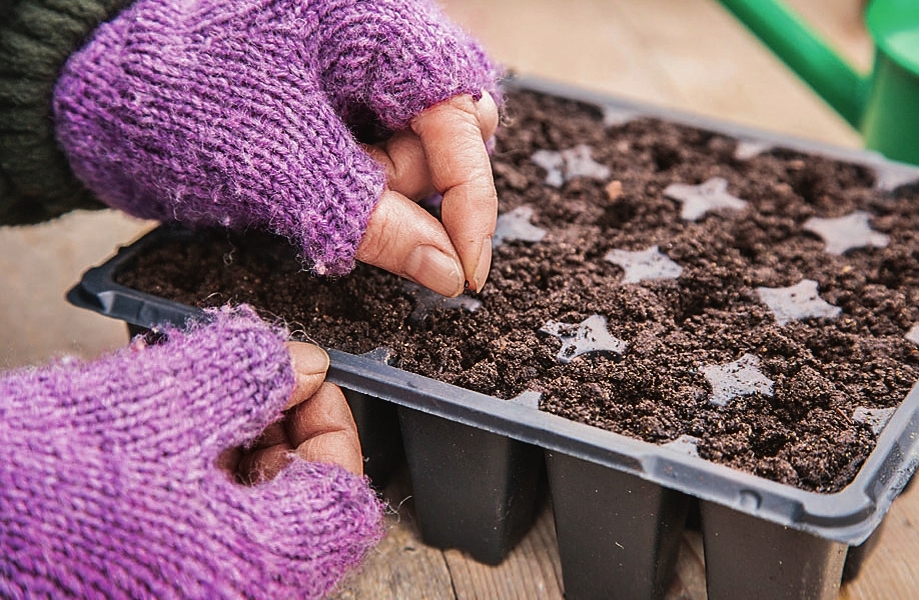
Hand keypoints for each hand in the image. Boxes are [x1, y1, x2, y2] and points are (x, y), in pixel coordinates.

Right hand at [0, 308, 382, 598]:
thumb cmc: (37, 495)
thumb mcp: (152, 410)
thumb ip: (244, 375)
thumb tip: (302, 363)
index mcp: (258, 567)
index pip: (345, 498)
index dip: (330, 422)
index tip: (300, 375)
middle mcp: (240, 594)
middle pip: (295, 502)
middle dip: (270, 424)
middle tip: (239, 376)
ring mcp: (193, 593)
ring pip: (243, 508)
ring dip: (224, 440)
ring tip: (182, 390)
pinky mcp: (153, 583)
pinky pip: (197, 523)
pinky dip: (186, 470)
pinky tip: (153, 427)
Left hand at [53, 0, 502, 293]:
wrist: (93, 94)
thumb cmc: (173, 103)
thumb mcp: (280, 168)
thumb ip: (374, 221)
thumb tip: (449, 273)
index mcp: (378, 25)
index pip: (462, 118)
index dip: (470, 202)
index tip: (463, 274)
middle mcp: (381, 43)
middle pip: (449, 137)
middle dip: (409, 187)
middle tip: (347, 199)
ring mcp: (360, 77)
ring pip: (415, 157)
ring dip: (376, 194)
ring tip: (306, 188)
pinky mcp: (338, 109)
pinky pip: (377, 162)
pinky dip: (356, 192)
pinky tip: (312, 188)